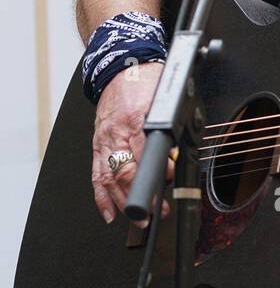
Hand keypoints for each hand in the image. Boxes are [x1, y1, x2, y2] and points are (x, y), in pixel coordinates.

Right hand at [91, 61, 173, 226]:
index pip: (144, 149)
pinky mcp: (97, 145)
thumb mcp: (163, 98)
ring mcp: (104, 140)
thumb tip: (174, 154)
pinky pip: (96, 175)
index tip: (168, 180)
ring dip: (123, 203)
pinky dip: (102, 197)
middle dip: (141, 195)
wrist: (120, 68)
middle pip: (124, 170)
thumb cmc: (144, 81)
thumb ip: (168, 125)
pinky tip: (110, 212)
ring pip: (108, 178)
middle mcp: (115, 131)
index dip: (157, 168)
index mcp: (134, 117)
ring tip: (139, 219)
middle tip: (160, 210)